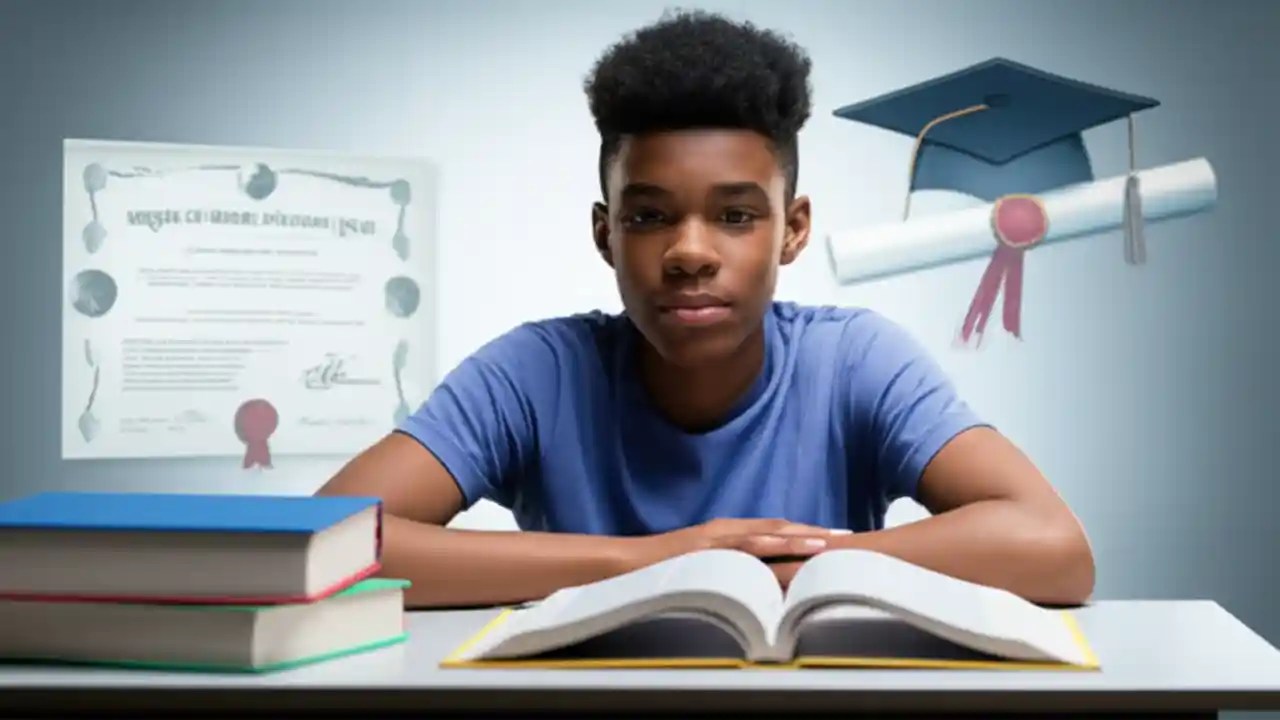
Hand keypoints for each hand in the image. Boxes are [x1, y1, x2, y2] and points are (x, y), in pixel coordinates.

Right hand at [630, 517, 845, 583]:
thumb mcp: (702, 568)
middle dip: (814, 533)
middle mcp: (727, 530)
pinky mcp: (705, 548)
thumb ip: (728, 571)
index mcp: (728, 534)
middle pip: (779, 528)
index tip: (836, 539)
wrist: (623, 564)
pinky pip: (742, 546)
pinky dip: (767, 545)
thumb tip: (755, 585)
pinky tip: (788, 548)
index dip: (806, 534)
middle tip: (850, 538)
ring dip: (800, 537)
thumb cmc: (660, 570)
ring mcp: (717, 538)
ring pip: (767, 534)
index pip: (775, 530)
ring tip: (831, 542)